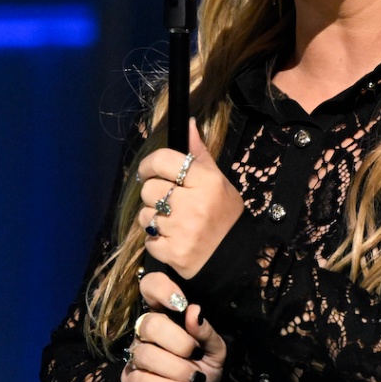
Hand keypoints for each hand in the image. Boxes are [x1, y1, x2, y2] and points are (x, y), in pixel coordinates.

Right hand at [120, 271, 227, 381]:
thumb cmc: (206, 364)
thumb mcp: (216, 348)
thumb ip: (205, 330)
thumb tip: (194, 311)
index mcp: (166, 313)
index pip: (150, 286)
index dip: (161, 289)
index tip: (180, 304)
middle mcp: (146, 331)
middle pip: (150, 324)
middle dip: (178, 342)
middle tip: (195, 354)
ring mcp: (136, 354)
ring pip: (145, 354)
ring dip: (176, 369)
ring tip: (194, 378)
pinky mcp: (130, 380)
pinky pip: (140, 380)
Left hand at [136, 122, 242, 279]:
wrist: (235, 257)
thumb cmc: (224, 214)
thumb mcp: (218, 181)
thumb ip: (199, 154)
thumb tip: (188, 124)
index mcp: (206, 181)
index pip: (162, 160)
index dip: (148, 164)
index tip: (147, 171)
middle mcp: (194, 204)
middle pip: (149, 189)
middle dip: (154, 195)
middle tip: (168, 202)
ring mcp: (183, 230)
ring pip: (145, 215)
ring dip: (153, 219)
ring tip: (172, 223)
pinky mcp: (174, 253)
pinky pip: (148, 240)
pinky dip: (156, 241)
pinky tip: (173, 240)